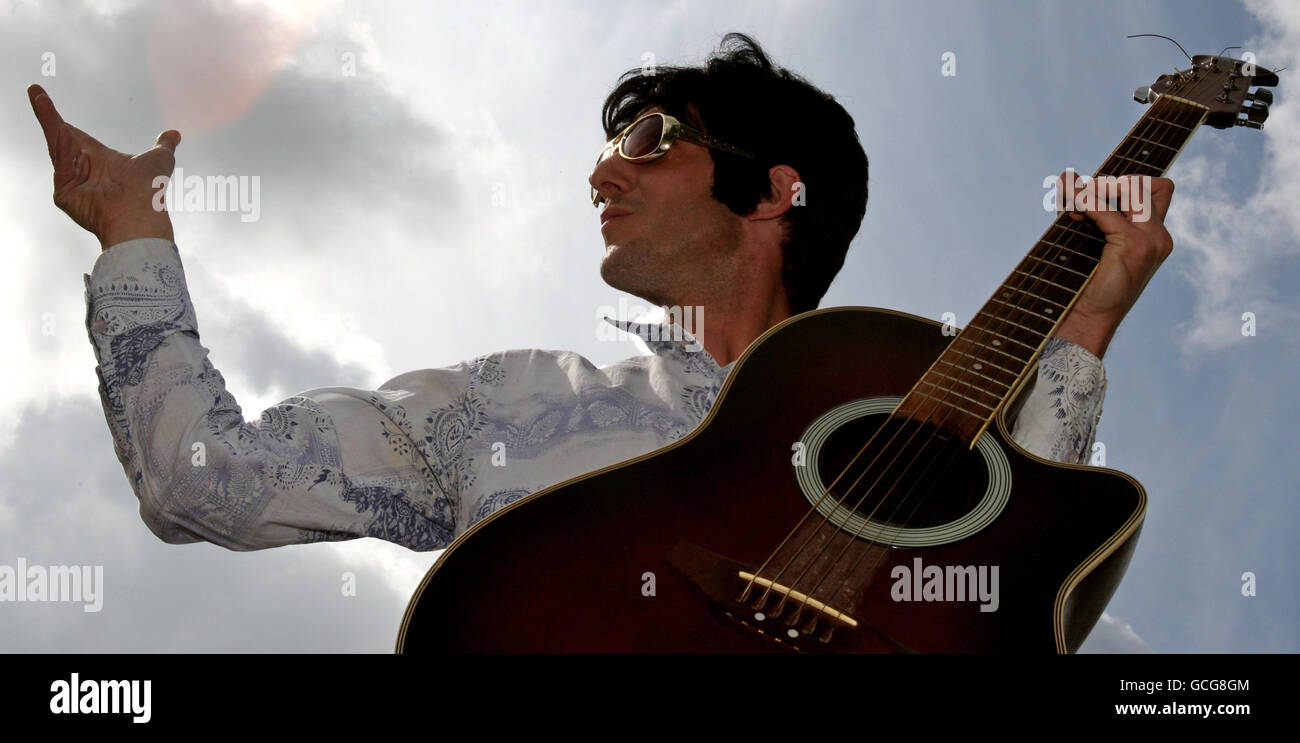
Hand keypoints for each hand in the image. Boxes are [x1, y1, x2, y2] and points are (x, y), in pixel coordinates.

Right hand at [28, 83, 180, 251]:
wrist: (141, 212)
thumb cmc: (151, 190)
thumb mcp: (160, 159)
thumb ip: (164, 145)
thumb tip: (175, 134)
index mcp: (100, 160)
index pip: (76, 136)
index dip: (61, 120)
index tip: (43, 97)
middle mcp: (84, 171)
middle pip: (61, 138)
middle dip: (48, 116)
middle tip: (36, 92)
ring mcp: (72, 183)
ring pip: (58, 147)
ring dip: (51, 124)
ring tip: (40, 98)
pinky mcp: (64, 194)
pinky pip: (62, 165)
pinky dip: (62, 147)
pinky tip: (62, 129)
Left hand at [1053, 170, 1174, 356]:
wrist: (1089, 320)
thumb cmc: (1088, 286)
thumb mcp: (1097, 245)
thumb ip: (1095, 216)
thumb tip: (1068, 177)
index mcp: (1155, 236)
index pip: (1154, 188)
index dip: (1123, 184)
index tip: (1091, 200)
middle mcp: (1158, 235)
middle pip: (1142, 183)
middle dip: (1106, 185)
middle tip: (1077, 203)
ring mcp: (1150, 239)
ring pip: (1128, 188)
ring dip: (1094, 190)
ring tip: (1070, 207)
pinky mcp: (1135, 244)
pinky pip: (1105, 209)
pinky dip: (1083, 203)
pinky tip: (1068, 209)